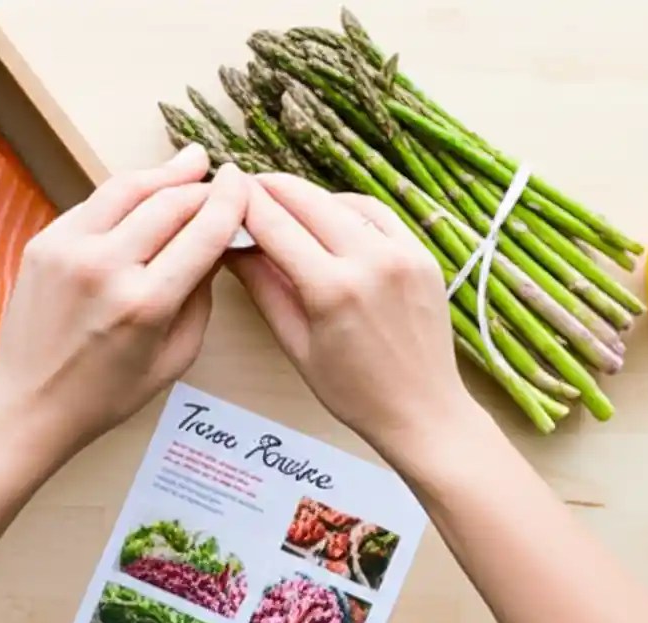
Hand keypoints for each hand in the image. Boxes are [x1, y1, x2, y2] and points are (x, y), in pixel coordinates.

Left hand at [0, 146, 248, 454]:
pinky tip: (144, 194)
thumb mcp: (174, 358)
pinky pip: (94, 205)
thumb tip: (215, 246)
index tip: (244, 185)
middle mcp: (105, 267)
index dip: (230, 202)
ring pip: (126, 188)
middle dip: (201, 184)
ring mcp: (68, 249)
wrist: (29, 403)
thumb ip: (201, 299)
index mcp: (145, 303)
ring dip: (163, 173)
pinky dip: (125, 195)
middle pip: (168, 201)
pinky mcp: (43, 243)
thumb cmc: (106, 394)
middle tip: (221, 177)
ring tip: (189, 163)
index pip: (202, 232)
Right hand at [228, 173, 485, 466]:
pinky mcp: (422, 256)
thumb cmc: (355, 393)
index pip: (276, 227)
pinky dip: (348, 208)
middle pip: (308, 202)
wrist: (422, 412)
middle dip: (272, 188)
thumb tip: (233, 248)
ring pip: (344, 202)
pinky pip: (379, 215)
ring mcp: (403, 254)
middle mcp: (371, 262)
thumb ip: (264, 289)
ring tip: (283, 201)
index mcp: (333, 290)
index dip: (245, 204)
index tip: (225, 192)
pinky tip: (328, 216)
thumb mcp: (296, 346)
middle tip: (246, 186)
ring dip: (309, 196)